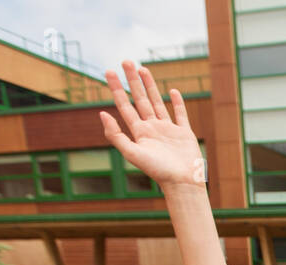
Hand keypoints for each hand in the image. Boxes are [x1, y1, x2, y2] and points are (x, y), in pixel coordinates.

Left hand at [99, 61, 203, 187]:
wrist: (182, 182)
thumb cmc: (158, 171)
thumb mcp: (132, 153)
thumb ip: (116, 135)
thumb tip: (101, 113)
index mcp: (139, 132)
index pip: (125, 106)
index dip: (117, 88)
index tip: (110, 72)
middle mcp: (152, 128)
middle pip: (139, 99)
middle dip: (132, 80)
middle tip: (126, 61)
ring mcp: (168, 130)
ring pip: (157, 102)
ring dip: (150, 86)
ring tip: (143, 69)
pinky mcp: (184, 133)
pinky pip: (180, 114)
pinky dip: (177, 103)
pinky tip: (172, 91)